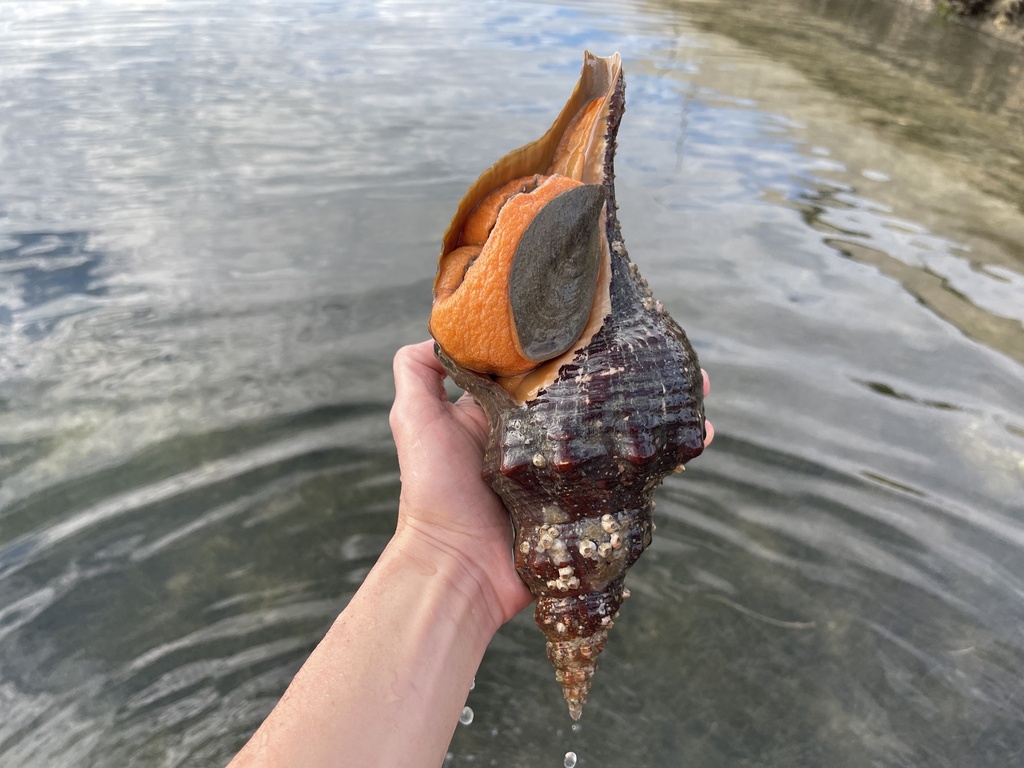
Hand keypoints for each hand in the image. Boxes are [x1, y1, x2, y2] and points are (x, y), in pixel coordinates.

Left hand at [389, 341, 714, 627]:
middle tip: (664, 350)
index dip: (576, 344)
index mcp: (507, 413)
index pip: (548, 368)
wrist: (457, 569)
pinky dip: (670, 457)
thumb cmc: (434, 492)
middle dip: (631, 372)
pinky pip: (636, 476)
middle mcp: (541, 437)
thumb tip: (436, 327)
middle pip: (594, 395)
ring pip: (623, 430)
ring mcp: (569, 471)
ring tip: (698, 386)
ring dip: (660, 406)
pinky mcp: (591, 503)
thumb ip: (417, 375)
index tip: (606, 316)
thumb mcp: (414, 422)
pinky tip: (700, 432)